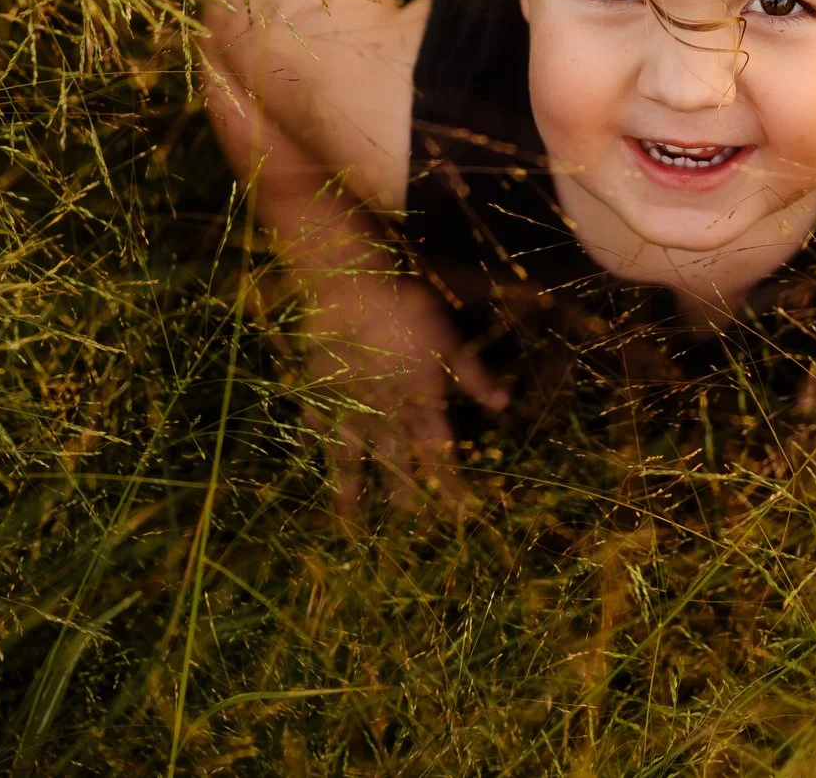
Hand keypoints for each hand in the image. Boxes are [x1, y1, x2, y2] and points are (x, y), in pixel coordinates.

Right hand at [299, 267, 508, 513]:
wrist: (352, 286)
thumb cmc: (409, 306)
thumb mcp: (451, 339)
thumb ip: (475, 375)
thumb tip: (504, 403)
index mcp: (423, 402)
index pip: (441, 452)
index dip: (450, 482)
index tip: (456, 511)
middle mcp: (387, 414)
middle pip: (397, 464)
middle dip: (403, 497)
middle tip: (405, 530)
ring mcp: (349, 407)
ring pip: (352, 459)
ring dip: (352, 492)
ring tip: (349, 523)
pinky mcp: (318, 392)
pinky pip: (315, 426)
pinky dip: (315, 445)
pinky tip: (311, 462)